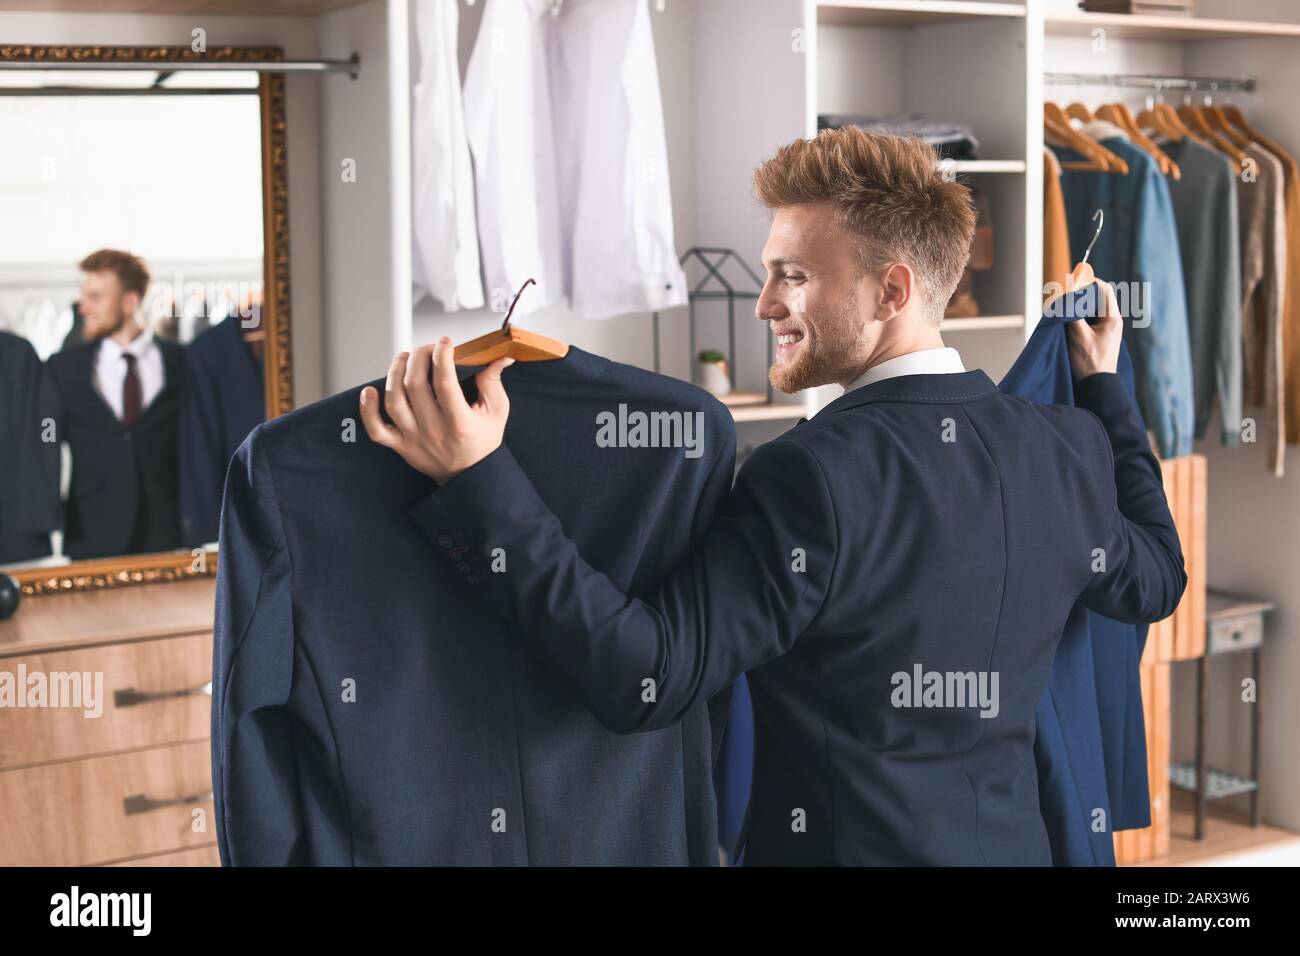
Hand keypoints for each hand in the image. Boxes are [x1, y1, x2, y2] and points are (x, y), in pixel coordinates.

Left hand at [359, 337, 513, 482]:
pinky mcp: (401, 446)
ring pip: (394, 401)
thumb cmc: (483, 441)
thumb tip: (497, 356)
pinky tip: (369, 391)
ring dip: (394, 373)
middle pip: (415, 385)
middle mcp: (434, 431)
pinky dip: (367, 411)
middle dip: (419, 357)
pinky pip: (376, 430)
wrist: (470, 476)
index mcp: (460, 422)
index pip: (445, 382)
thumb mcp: (496, 412)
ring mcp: (414, 439)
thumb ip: (492, 382)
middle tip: (426, 349)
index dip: (442, 356)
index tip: (445, 342)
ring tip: (403, 358)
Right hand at [1066, 280, 1122, 380]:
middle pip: (1098, 298)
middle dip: (1082, 294)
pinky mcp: (1099, 337)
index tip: (1074, 280)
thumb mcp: (1077, 335)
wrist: (1096, 386)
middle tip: (1067, 294)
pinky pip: (1089, 320)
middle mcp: (1112, 322)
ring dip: (1080, 306)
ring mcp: (1106, 330)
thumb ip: (1072, 314)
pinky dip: (1079, 317)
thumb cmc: (1089, 362)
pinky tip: (1069, 322)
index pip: (1104, 290)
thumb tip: (1065, 299)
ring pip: (1092, 309)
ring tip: (1065, 309)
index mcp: (1112, 319)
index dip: (1089, 282)